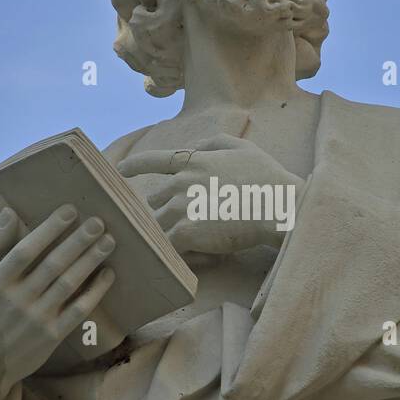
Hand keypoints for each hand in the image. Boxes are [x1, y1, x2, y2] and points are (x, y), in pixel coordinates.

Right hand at [0, 205, 114, 399]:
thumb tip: (8, 213)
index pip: (25, 251)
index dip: (48, 230)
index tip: (69, 211)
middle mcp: (17, 301)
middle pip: (52, 265)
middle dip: (77, 241)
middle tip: (98, 222)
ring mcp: (36, 320)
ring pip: (68, 284)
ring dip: (90, 261)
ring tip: (107, 241)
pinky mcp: (52, 336)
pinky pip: (78, 310)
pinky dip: (95, 292)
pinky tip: (108, 273)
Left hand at [117, 135, 304, 255]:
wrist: (278, 207)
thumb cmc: (267, 178)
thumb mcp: (243, 148)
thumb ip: (215, 143)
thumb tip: (196, 149)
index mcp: (193, 161)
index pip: (155, 160)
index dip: (136, 164)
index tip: (121, 168)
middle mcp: (181, 182)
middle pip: (157, 201)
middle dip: (169, 211)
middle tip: (195, 224)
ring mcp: (181, 207)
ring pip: (160, 225)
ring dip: (174, 234)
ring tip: (198, 242)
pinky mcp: (185, 232)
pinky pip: (168, 245)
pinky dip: (179, 252)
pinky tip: (197, 256)